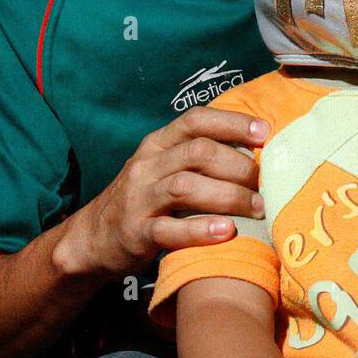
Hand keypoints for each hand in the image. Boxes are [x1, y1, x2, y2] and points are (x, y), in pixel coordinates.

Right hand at [54, 108, 267, 277]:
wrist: (92, 237)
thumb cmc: (145, 198)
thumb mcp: (164, 167)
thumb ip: (199, 156)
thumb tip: (258, 151)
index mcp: (158, 143)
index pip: (195, 120)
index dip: (232, 123)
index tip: (265, 133)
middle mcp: (148, 165)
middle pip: (199, 153)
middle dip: (239, 166)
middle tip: (265, 184)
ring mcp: (139, 198)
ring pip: (187, 187)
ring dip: (229, 196)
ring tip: (257, 208)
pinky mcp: (135, 232)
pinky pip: (169, 229)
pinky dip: (200, 230)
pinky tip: (226, 231)